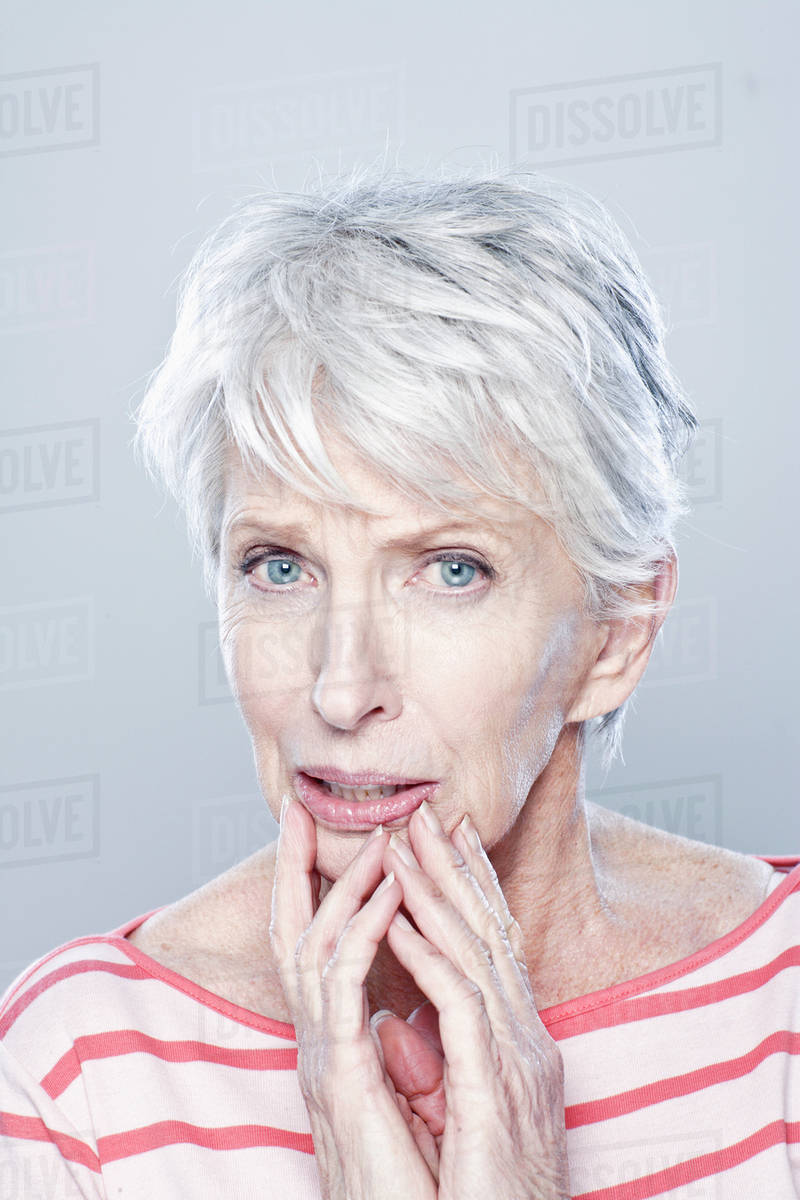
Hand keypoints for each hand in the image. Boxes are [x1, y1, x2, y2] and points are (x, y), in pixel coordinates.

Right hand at [269, 796, 437, 1199]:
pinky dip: (364, 935)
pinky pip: (343, 989)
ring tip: (367, 837)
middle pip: (297, 937)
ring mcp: (323, 1060)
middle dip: (297, 870)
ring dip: (342, 888)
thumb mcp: (414, 1108)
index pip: (319, 952)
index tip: (326, 838)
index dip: (317, 894)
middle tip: (299, 810)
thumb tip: (396, 1016)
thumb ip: (402, 1056)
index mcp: (337, 1048)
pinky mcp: (339, 1079)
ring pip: (314, 949)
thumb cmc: (421, 1190)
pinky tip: (386, 897)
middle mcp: (321, 1046)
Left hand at [374, 803, 570, 1199]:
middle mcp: (526, 1041)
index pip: (492, 950)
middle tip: (427, 814)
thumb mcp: (460, 1118)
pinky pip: (460, 1006)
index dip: (470, 890)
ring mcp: (518, 1062)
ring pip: (475, 955)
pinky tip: (401, 921)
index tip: (445, 842)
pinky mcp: (497, 1090)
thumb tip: (398, 1025)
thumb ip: (435, 1065)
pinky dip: (429, 958)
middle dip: (456, 870)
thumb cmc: (489, 1197)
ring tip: (402, 844)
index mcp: (517, 1045)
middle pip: (489, 936)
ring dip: (435, 895)